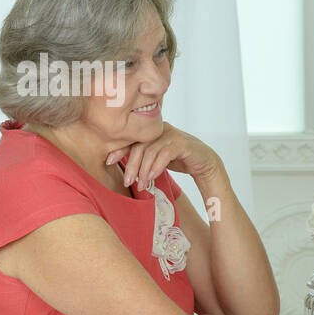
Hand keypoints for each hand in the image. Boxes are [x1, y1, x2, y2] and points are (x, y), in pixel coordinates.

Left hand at [106, 123, 222, 190]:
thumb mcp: (157, 158)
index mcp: (152, 131)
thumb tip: (123, 167)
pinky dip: (157, 166)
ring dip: (144, 170)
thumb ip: (144, 157)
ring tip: (141, 184)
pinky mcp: (182, 143)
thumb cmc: (179, 160)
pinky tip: (153, 177)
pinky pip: (165, 154)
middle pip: (139, 146)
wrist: (205, 163)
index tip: (108, 162)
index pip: (131, 139)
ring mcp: (171, 134)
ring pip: (150, 151)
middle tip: (127, 181)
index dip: (119, 149)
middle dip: (132, 166)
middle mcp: (160, 129)